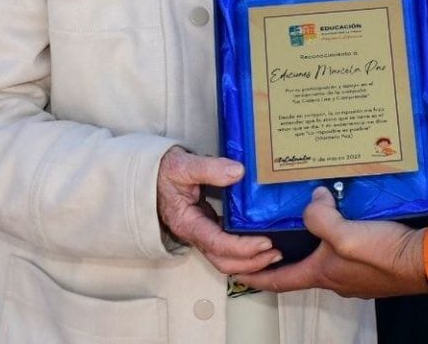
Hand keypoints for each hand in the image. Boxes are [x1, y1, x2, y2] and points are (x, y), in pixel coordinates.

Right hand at [156, 147, 281, 274]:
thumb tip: (238, 172)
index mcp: (187, 222)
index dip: (242, 247)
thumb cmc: (164, 170)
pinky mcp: (207, 227)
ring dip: (249, 260)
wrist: (151, 173)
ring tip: (274, 252)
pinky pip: (226, 247)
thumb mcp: (183, 165)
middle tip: (276, 252)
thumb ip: (209, 168)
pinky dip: (244, 250)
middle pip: (222, 261)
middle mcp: (194, 233)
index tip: (265, 241)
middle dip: (250, 262)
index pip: (216, 244)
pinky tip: (261, 242)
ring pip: (225, 258)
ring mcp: (201, 232)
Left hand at [236, 186, 427, 298]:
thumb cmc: (382, 254)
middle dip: (285, 251)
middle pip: (300, 267)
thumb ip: (320, 217)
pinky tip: (346, 216)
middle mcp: (335, 278)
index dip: (254, 275)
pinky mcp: (373, 263)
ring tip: (312, 214)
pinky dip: (339, 235)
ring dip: (315, 240)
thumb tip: (315, 200)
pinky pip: (348, 249)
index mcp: (320, 274)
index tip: (235, 268)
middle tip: (273, 229)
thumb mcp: (344, 234)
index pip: (277, 281)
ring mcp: (355, 273)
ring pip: (326, 256)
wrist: (426, 260)